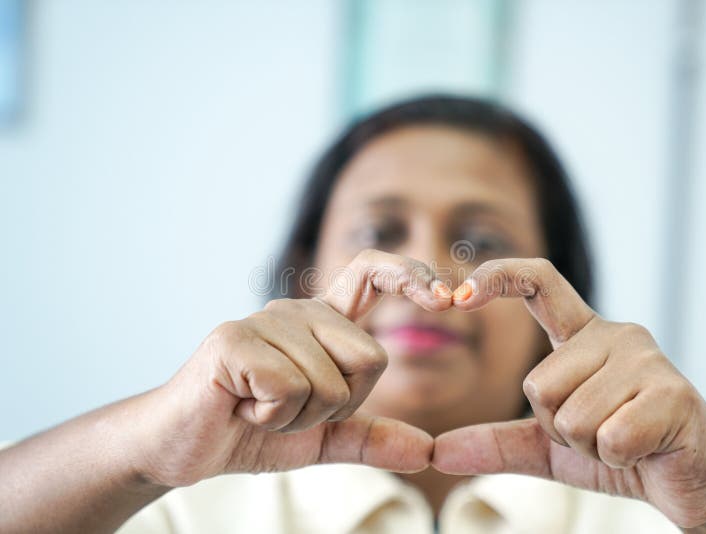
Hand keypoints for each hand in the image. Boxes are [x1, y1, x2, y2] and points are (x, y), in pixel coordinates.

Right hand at [136, 249, 451, 487]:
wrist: (181, 446)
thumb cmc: (249, 430)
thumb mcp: (319, 437)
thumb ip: (369, 437)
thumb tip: (426, 450)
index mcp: (321, 322)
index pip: (372, 273)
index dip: (410, 275)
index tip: (446, 298)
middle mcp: (297, 310)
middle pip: (371, 358)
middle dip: (339, 405)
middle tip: (287, 407)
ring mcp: (265, 321)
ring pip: (330, 383)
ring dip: (298, 418)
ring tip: (257, 408)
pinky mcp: (234, 340)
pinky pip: (290, 390)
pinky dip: (271, 417)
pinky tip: (240, 407)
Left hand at [432, 258, 705, 529]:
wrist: (693, 484)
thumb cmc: (623, 452)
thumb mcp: (550, 447)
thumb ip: (497, 441)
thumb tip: (437, 451)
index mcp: (584, 336)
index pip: (538, 282)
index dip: (496, 277)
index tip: (458, 296)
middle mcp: (615, 334)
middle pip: (538, 385)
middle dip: (559, 428)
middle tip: (602, 433)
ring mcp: (647, 359)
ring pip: (570, 415)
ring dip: (590, 446)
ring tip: (626, 440)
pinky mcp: (674, 394)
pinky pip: (608, 437)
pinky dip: (619, 458)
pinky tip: (647, 450)